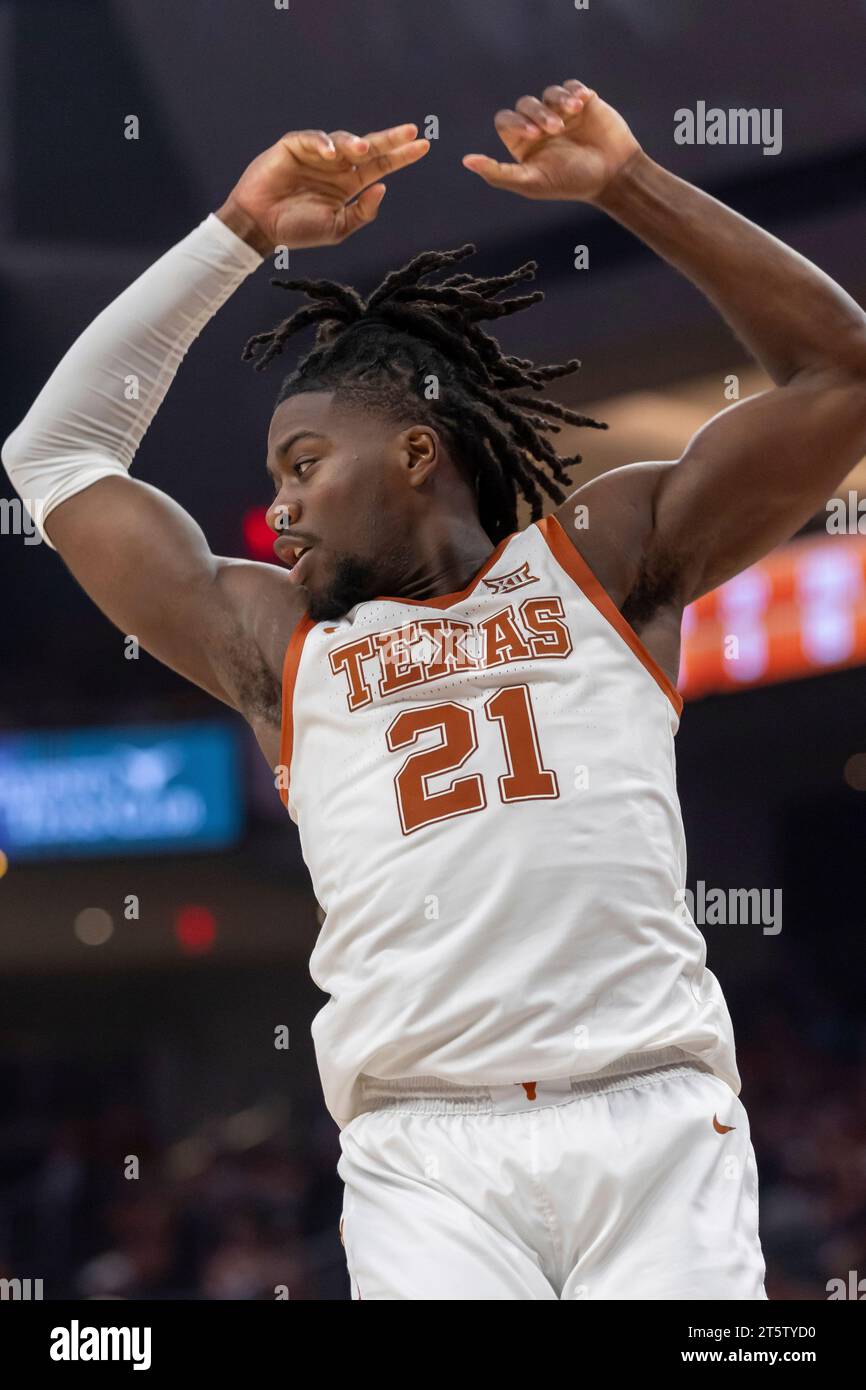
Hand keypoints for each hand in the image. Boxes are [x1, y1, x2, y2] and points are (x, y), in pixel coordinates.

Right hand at [217, 124, 429, 253]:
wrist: (261, 226)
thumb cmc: (297, 230)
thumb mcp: (337, 228)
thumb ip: (362, 212)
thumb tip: (383, 188)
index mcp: (348, 184)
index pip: (380, 166)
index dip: (401, 157)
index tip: (424, 146)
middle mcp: (336, 166)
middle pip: (369, 148)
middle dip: (391, 139)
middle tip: (412, 131)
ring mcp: (316, 154)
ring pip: (343, 140)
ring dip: (356, 143)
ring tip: (365, 150)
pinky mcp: (294, 146)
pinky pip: (313, 139)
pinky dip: (324, 144)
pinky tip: (332, 154)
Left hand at [462, 80, 641, 204]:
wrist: (613, 175)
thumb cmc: (571, 183)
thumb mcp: (531, 182)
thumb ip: (498, 173)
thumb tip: (466, 161)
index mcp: (523, 145)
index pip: (505, 120)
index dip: (516, 122)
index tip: (533, 134)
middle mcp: (539, 126)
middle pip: (525, 104)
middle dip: (538, 114)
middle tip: (556, 130)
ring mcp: (561, 112)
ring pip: (548, 93)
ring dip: (558, 102)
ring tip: (572, 114)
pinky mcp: (582, 101)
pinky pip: (571, 86)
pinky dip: (574, 92)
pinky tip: (583, 104)